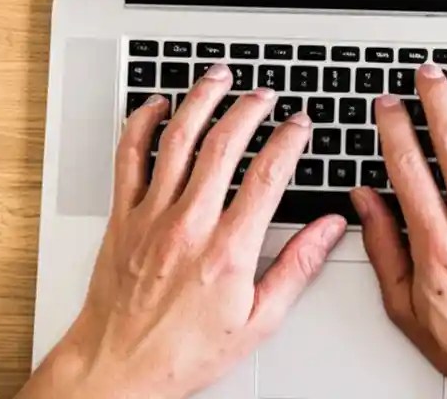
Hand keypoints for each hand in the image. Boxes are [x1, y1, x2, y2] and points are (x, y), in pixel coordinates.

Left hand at [18, 64, 346, 398]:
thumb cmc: (184, 353)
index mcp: (228, 250)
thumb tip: (328, 230)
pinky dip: (141, 124)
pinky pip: (128, 158)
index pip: (267, 175)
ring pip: (177, 140)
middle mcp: (188, 225)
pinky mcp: (122, 218)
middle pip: (223, 145)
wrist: (119, 369)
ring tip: (219, 78)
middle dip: (249, 110)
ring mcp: (151, 216)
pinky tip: (156, 106)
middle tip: (265, 96)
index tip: (300, 125)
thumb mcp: (258, 321)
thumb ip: (297, 268)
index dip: (289, 141)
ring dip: (201, 101)